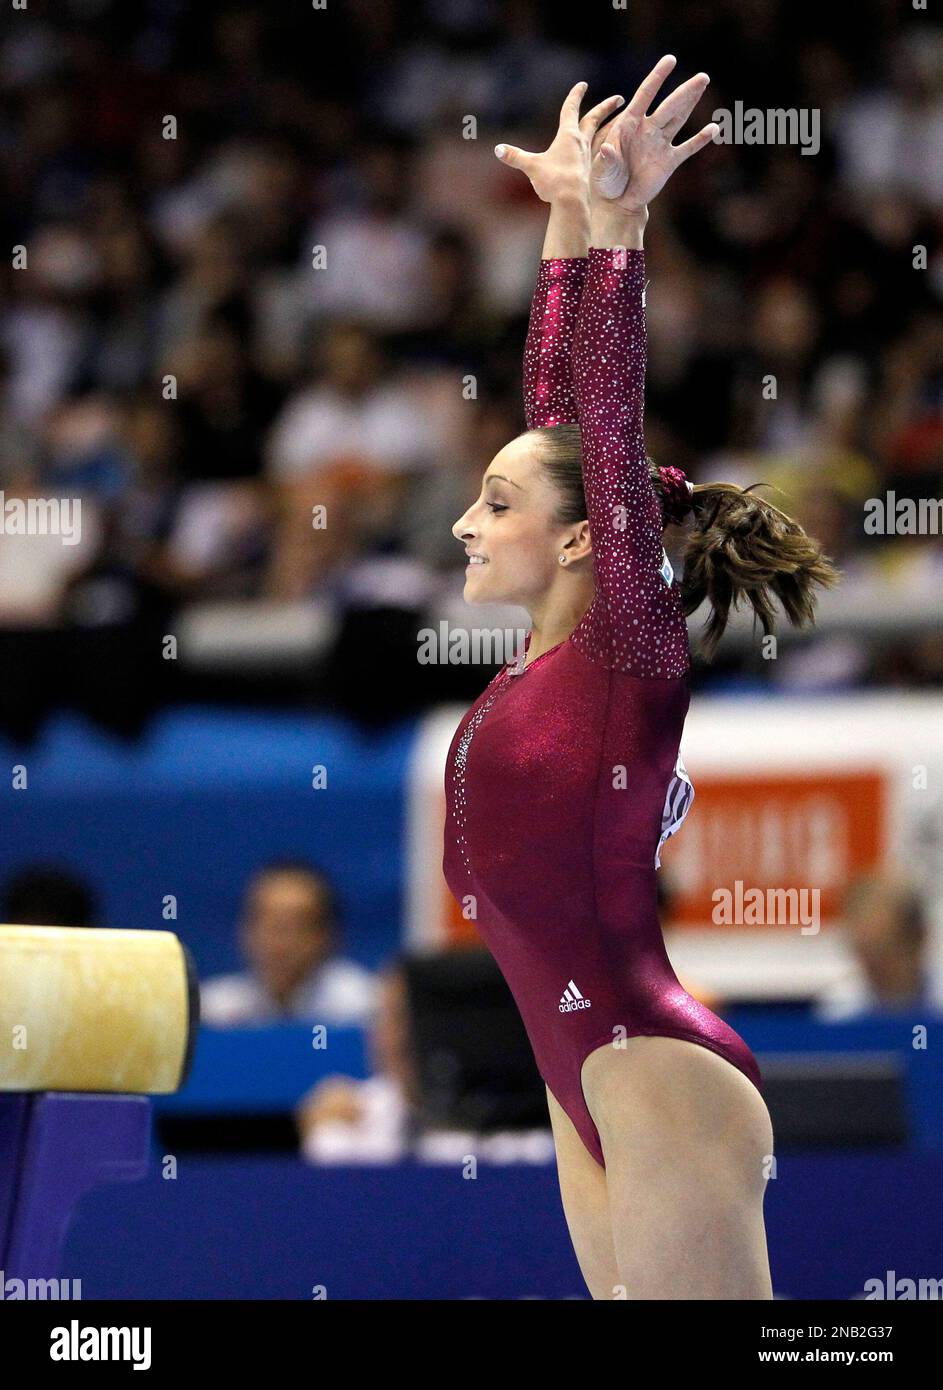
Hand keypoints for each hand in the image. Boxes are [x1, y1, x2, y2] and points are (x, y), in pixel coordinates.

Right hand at [494, 81, 625, 203]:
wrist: (572, 203)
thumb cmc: (553, 181)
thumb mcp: (531, 167)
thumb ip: (515, 157)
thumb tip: (497, 149)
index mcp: (568, 135)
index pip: (571, 109)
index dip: (575, 95)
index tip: (582, 84)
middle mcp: (581, 143)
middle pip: (595, 120)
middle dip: (606, 107)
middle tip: (619, 99)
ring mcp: (588, 158)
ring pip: (600, 136)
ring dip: (608, 127)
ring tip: (615, 123)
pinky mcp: (590, 172)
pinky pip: (598, 156)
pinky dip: (603, 149)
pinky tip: (603, 153)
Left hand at [590, 55, 717, 213]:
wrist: (617, 202)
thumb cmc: (604, 182)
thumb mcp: (602, 171)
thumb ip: (607, 159)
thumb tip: (607, 148)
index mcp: (629, 125)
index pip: (645, 95)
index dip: (657, 77)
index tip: (670, 59)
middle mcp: (647, 129)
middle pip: (669, 106)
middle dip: (685, 91)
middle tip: (703, 76)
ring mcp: (660, 144)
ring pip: (679, 119)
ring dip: (692, 102)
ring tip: (704, 83)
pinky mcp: (669, 161)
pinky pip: (687, 148)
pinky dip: (700, 139)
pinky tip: (714, 129)